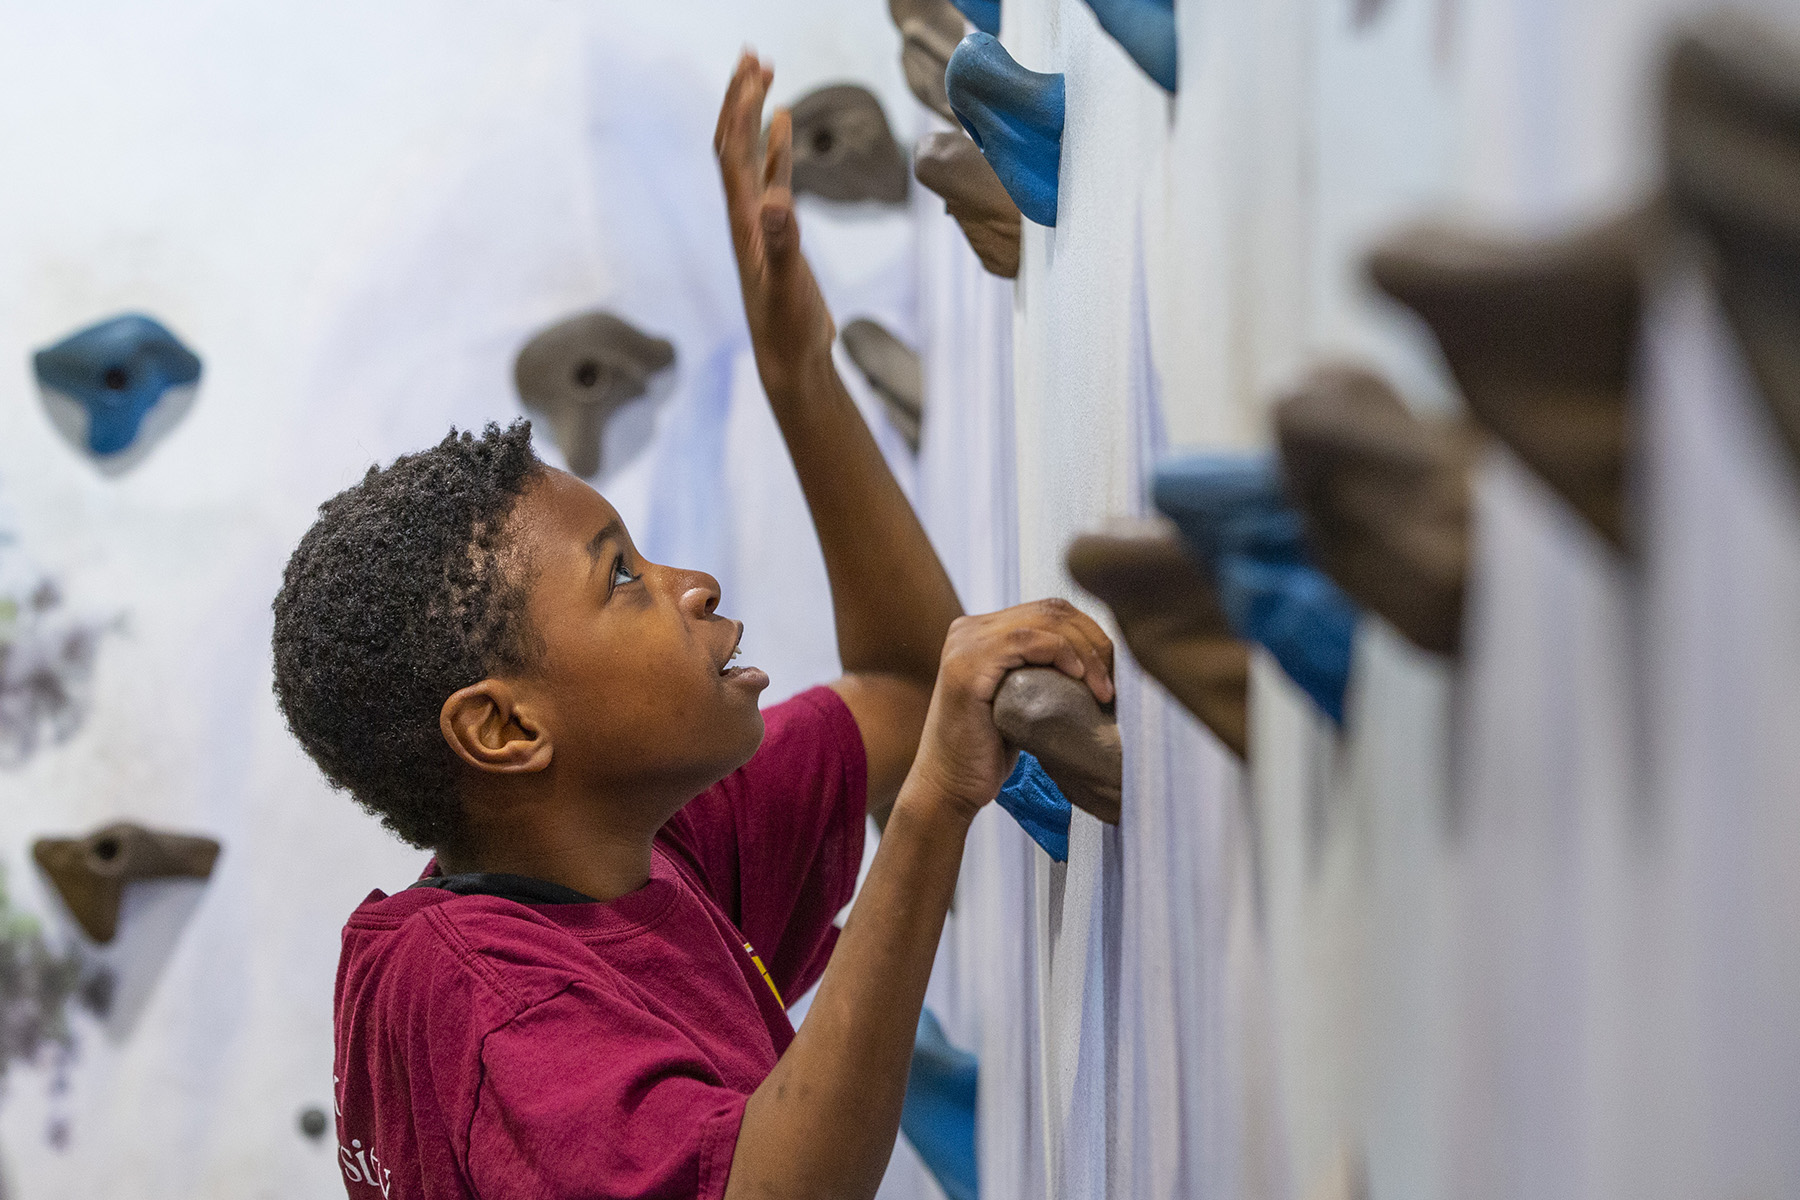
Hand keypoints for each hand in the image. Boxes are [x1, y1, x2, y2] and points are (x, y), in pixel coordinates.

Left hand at [714, 51, 836, 401]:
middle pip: (733, 144)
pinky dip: (776, 147)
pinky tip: (783, 124)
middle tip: (752, 54)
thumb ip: (782, 244)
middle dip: (739, 98)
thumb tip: (774, 202)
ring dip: (754, 114)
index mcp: (744, 222)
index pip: (732, 153)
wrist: (789, 361)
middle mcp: (745, 216)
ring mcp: (760, 223)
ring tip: (765, 75)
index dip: (737, 109)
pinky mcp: (778, 234)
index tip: (750, 68)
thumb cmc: (787, 330)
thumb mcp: (787, 286)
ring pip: (751, 156)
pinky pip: (773, 177)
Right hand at [908, 600, 1115, 819]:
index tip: (1113, 669)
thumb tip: (1099, 658)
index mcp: (980, 632)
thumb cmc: (989, 752)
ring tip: (1103, 688)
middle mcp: (967, 629)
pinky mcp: (966, 667)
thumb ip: (1041, 670)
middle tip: (1114, 680)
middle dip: (1093, 639)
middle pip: (1050, 610)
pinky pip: (1026, 641)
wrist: (950, 787)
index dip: (1089, 633)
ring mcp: (964, 645)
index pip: (1049, 611)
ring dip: (1085, 651)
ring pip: (1044, 621)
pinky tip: (1079, 679)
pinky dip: (1061, 654)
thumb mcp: (1020, 698)